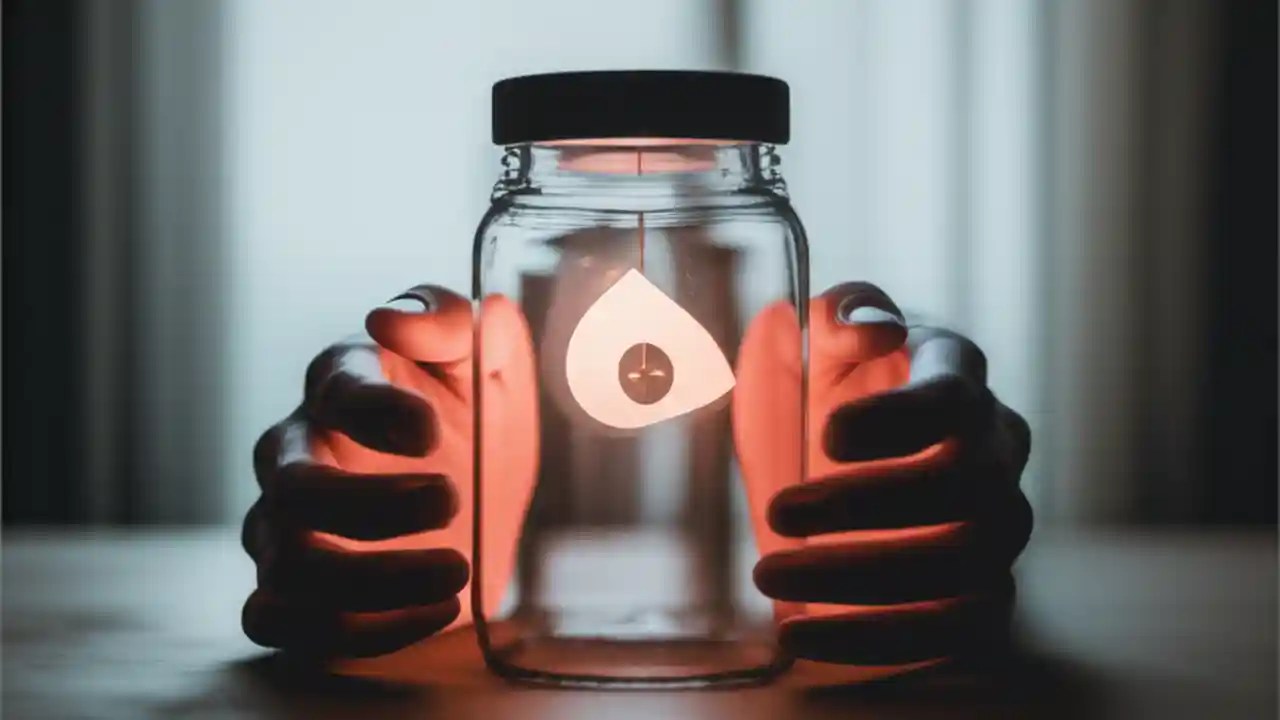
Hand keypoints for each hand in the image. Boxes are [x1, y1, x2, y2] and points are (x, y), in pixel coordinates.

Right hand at [241, 286, 537, 657]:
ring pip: (288, 562)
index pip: (334, 386)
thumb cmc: (475, 428)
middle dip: (373, 502)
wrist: (480, 519)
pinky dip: (356, 627)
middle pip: (294, 484)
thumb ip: (461, 324)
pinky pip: (278, 621)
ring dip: (374, 577)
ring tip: (458, 572)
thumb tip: (412, 317)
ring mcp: (282, 528)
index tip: (431, 432)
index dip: (375, 408)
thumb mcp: (491, 368)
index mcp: (342, 387)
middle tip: (452, 500)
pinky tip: (433, 612)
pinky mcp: (289, 596)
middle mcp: (296, 455)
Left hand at [736, 282, 1031, 667]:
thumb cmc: (815, 383)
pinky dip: (881, 640)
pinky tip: (801, 634)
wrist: (817, 456)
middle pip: (968, 483)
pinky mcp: (980, 593)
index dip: (899, 419)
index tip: (827, 435)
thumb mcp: (804, 335)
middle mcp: (994, 448)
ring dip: (863, 578)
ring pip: (967, 562)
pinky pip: (960, 629)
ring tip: (767, 576)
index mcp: (955, 375)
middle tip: (778, 512)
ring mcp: (997, 525)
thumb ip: (836, 316)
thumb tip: (873, 327)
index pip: (953, 395)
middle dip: (867, 504)